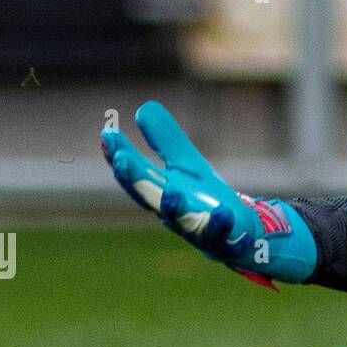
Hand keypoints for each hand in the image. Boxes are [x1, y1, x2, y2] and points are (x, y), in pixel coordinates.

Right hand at [100, 100, 317, 287]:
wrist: (238, 233)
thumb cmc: (204, 199)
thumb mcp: (186, 165)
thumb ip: (166, 140)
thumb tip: (144, 107)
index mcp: (160, 192)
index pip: (135, 174)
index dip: (119, 157)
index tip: (107, 135)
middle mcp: (172, 212)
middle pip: (149, 197)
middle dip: (135, 180)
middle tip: (121, 159)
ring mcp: (195, 228)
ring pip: (180, 221)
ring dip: (173, 207)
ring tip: (172, 191)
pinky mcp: (221, 239)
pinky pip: (219, 234)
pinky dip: (219, 224)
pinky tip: (223, 212)